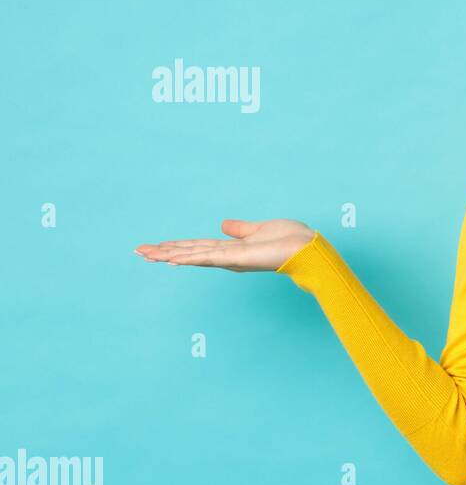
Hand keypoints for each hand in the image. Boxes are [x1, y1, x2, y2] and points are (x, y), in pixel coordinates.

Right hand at [135, 219, 315, 271]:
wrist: (307, 248)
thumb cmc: (289, 240)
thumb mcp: (259, 229)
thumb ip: (240, 229)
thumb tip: (223, 225)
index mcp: (232, 249)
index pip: (198, 247)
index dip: (177, 246)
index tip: (157, 246)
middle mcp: (227, 256)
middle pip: (189, 252)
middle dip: (164, 252)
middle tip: (139, 251)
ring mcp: (230, 259)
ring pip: (192, 255)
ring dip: (167, 254)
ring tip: (144, 253)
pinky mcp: (236, 259)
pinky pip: (207, 257)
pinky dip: (188, 257)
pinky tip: (170, 258)